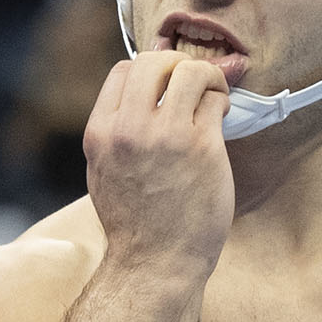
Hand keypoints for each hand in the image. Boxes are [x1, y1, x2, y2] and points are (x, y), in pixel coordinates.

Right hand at [84, 54, 235, 282]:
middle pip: (153, 61)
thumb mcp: (104, 171)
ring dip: (207, 77)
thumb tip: (140, 101)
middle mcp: (128, 129)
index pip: (123, 71)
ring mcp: (166, 136)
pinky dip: (221, 101)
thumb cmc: (135, 222)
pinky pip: (214, 101)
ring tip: (212, 96)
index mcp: (100, 133)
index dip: (149, 71)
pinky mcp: (201, 147)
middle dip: (178, 63)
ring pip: (190, 71)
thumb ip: (116, 132)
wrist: (155, 261)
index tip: (166, 85)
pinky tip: (221, 116)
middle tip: (193, 82)